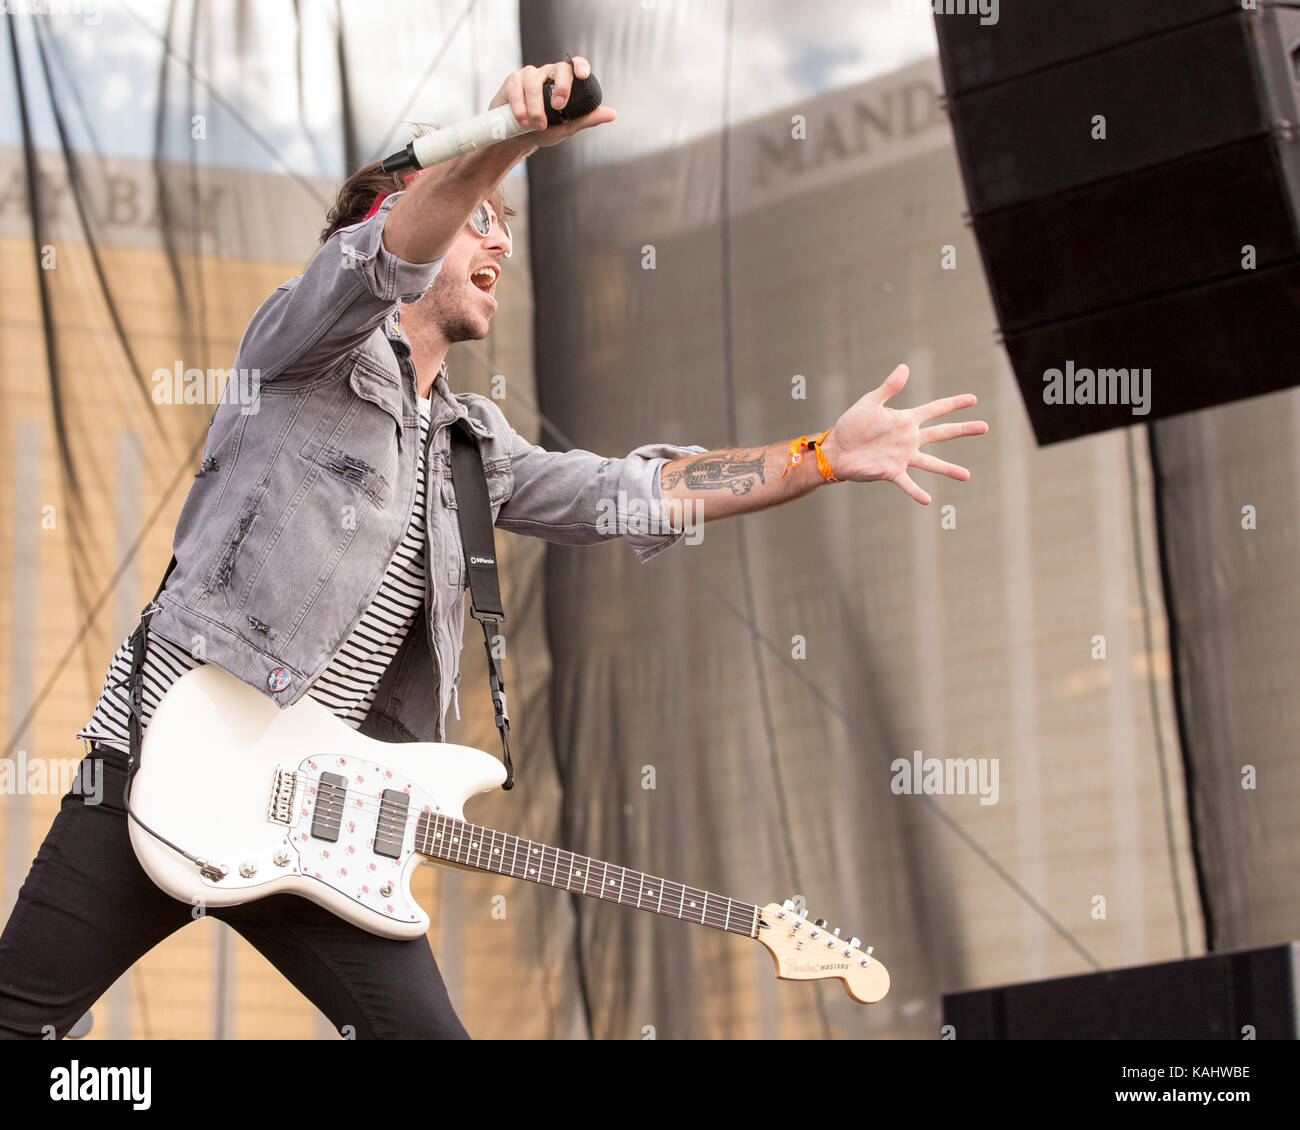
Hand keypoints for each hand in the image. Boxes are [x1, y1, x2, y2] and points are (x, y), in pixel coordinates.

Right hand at [488, 56, 615, 146]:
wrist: (517, 139)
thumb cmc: (544, 130)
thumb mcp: (567, 127)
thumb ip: (587, 119)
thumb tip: (612, 114)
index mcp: (563, 82)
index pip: (573, 66)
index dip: (580, 65)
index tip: (583, 75)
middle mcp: (547, 74)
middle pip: (557, 69)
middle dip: (560, 87)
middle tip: (559, 107)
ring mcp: (529, 75)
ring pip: (534, 82)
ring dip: (536, 106)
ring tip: (537, 126)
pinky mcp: (512, 81)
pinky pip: (516, 88)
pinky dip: (520, 106)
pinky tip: (523, 120)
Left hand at [819, 364, 988, 504]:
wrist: (837, 449)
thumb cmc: (851, 425)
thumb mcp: (870, 403)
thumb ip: (888, 388)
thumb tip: (904, 367)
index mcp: (905, 420)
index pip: (935, 410)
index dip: (953, 404)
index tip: (973, 399)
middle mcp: (909, 439)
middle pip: (942, 433)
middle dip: (963, 430)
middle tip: (985, 427)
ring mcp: (902, 457)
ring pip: (931, 463)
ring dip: (948, 469)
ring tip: (966, 475)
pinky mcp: (892, 472)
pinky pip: (907, 483)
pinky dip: (917, 492)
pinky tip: (928, 500)